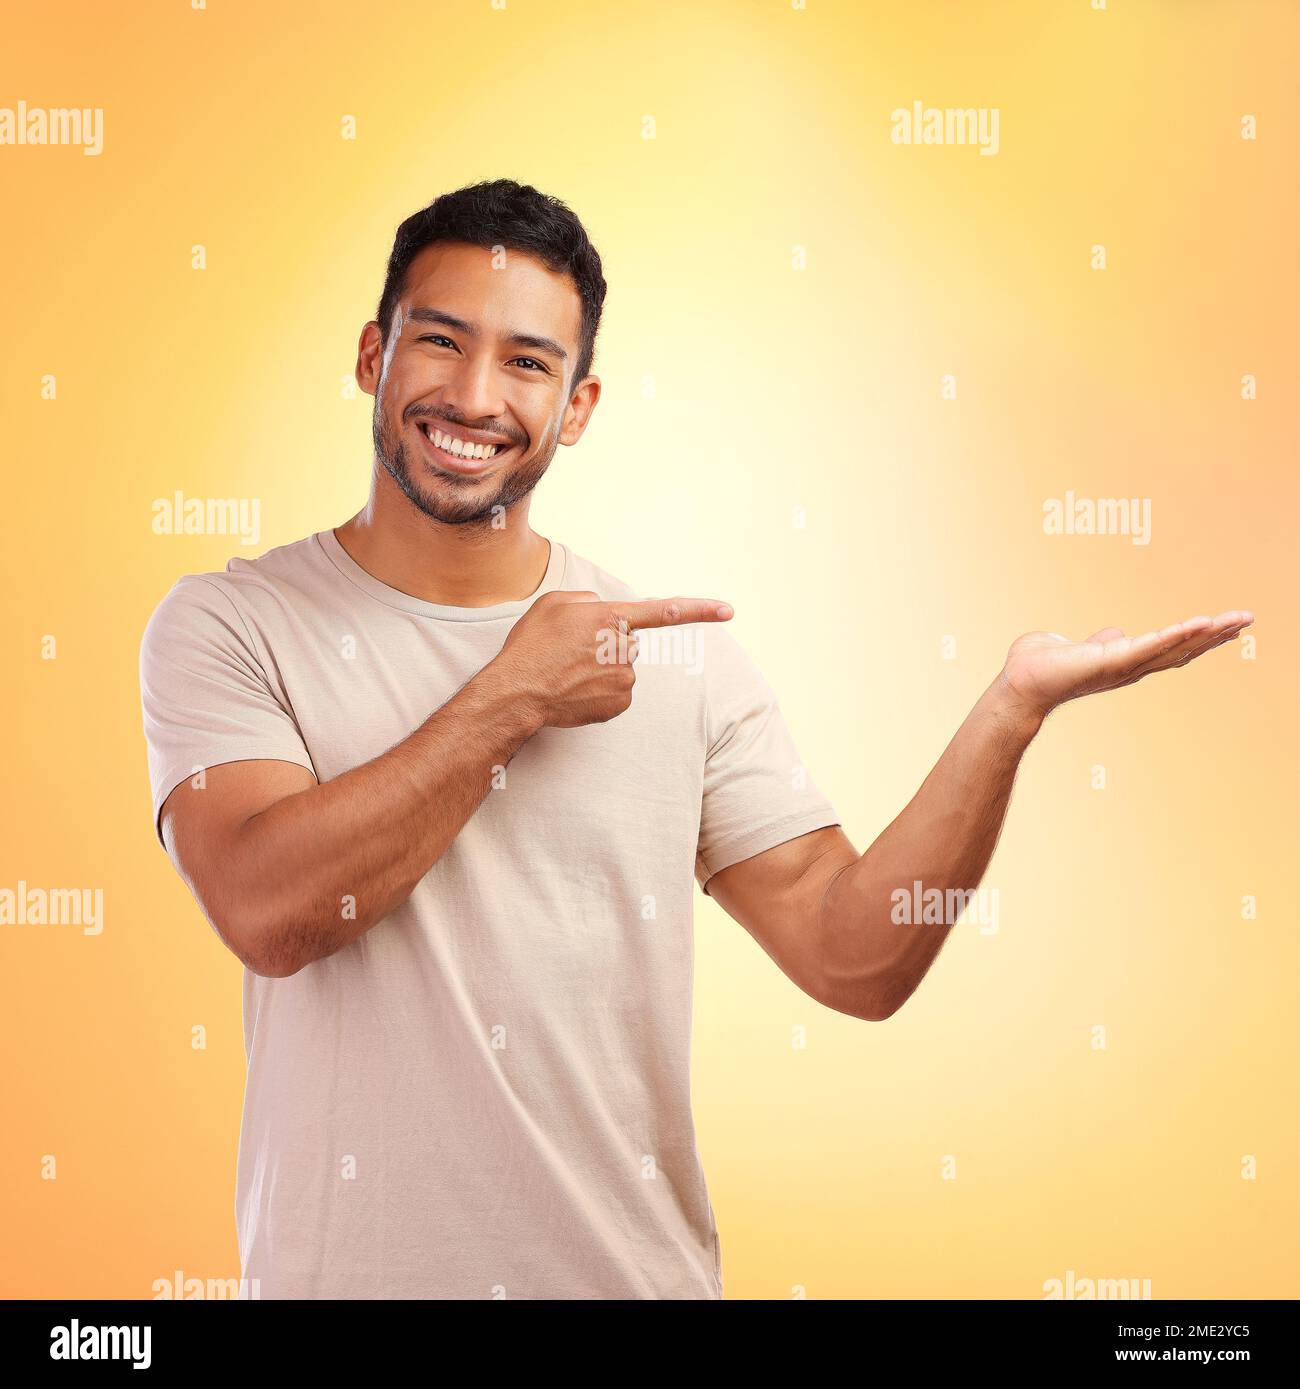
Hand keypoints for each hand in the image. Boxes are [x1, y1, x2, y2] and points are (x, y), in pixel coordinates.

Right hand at [495, 590, 733, 729]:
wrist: (518, 692)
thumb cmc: (531, 646)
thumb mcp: (553, 604)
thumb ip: (588, 601)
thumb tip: (605, 613)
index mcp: (610, 617)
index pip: (665, 611)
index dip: (700, 610)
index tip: (729, 611)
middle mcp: (625, 647)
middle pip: (628, 643)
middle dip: (607, 645)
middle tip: (571, 652)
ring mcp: (625, 678)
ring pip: (622, 668)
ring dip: (601, 669)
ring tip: (569, 672)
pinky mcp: (621, 702)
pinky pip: (618, 692)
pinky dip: (600, 691)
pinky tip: (577, 690)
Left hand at [998, 609, 1254, 720]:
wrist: (1019, 685)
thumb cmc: (1040, 668)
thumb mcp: (1076, 647)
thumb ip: (1099, 641)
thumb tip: (1115, 633)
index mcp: (1124, 661)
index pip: (1169, 648)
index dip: (1197, 637)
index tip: (1223, 625)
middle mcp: (1130, 667)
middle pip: (1182, 649)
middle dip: (1216, 635)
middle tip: (1247, 620)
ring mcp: (1125, 666)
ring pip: (1176, 647)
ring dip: (1208, 633)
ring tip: (1238, 620)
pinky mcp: (1114, 660)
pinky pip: (1153, 645)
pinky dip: (1178, 634)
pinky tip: (1202, 623)